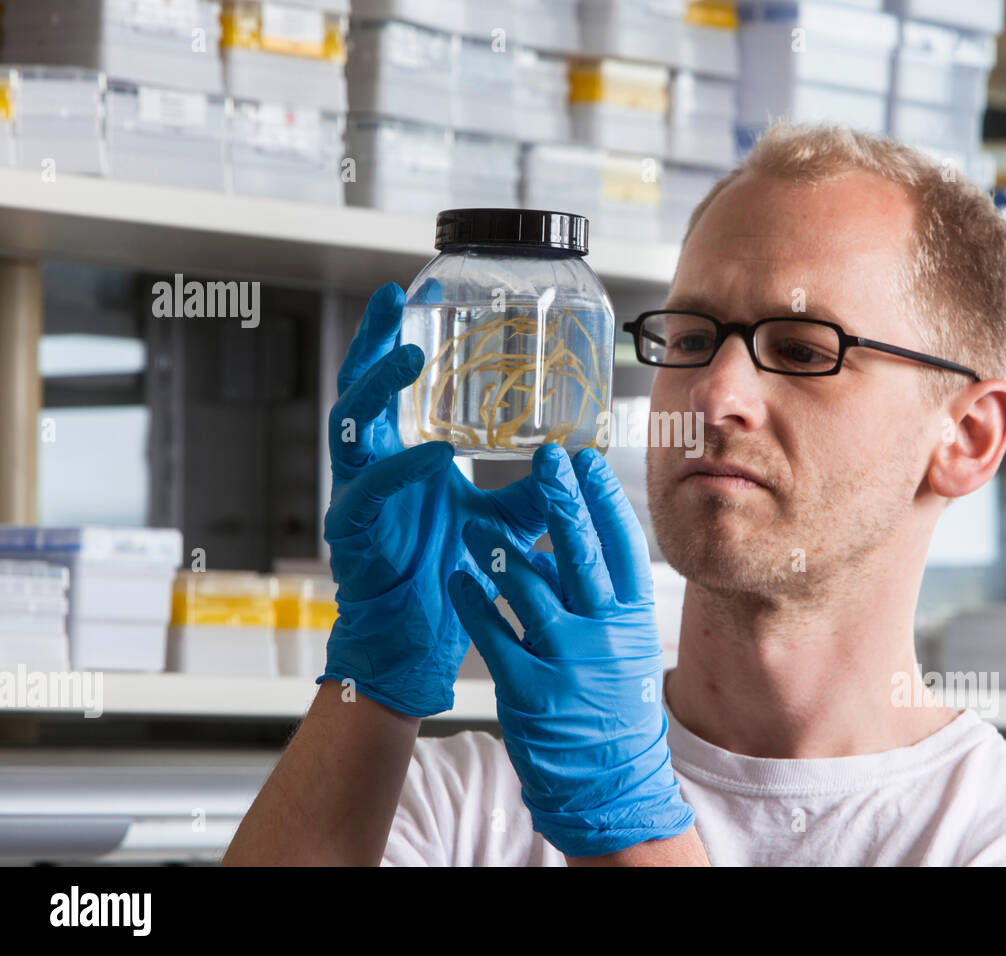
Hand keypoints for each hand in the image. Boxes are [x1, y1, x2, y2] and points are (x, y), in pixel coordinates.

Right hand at [320, 282, 548, 716]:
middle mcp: (371, 469)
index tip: (408, 296)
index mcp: (398, 459)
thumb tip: (573, 467)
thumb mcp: (493, 527)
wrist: (414, 641)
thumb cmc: (442, 578)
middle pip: (358, 391)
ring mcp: (356, 496)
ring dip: (379, 388)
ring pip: (351, 429)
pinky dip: (401, 470)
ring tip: (411, 356)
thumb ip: (526, 498)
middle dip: (372, 343)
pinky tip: (430, 452)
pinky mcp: (352, 533)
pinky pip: (372, 492)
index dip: (393, 343)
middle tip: (391, 301)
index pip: (391, 390)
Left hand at [449, 444, 695, 856]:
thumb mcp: (626, 648)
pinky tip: (458, 579)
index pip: (622, 546)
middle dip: (562, 502)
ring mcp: (567, 660)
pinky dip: (474, 602)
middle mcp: (604, 633)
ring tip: (473, 522)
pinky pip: (493, 633)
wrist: (610, 781)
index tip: (586, 461)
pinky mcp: (529, 687)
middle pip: (581, 554)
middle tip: (544, 459)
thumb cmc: (615, 707)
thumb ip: (600, 600)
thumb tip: (566, 547)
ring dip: (499, 550)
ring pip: (530, 589)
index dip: (604, 500)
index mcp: (633, 619)